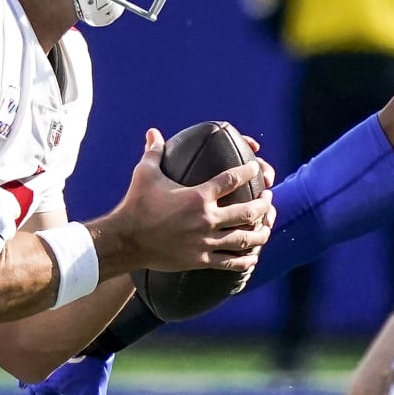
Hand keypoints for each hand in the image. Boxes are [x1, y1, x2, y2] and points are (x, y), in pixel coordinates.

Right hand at [21, 354, 113, 394]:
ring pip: (29, 380)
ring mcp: (34, 360)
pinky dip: (33, 370)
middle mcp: (34, 374)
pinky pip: (29, 363)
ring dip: (36, 389)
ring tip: (43, 392)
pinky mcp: (38, 348)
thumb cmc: (89, 369)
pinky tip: (36, 370)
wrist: (91, 336)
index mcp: (43, 388)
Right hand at [98, 129, 272, 275]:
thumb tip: (152, 132)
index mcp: (197, 196)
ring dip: (261, 232)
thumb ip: (154, 152)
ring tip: (267, 226)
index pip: (232, 179)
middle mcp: (206, 218)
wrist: (125, 240)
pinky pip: (232, 262)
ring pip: (245, 238)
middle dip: (263, 204)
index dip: (248, 171)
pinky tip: (253, 255)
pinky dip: (246, 259)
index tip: (255, 168)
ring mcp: (205, 242)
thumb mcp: (145, 175)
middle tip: (267, 198)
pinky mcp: (201, 260)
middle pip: (248, 211)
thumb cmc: (135, 205)